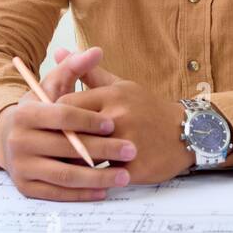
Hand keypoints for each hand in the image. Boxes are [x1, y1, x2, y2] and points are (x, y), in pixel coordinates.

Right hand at [0, 46, 138, 201]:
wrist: (10, 138)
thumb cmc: (42, 110)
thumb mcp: (54, 86)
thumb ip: (74, 68)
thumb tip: (96, 51)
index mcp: (26, 113)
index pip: (62, 116)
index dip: (89, 120)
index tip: (113, 124)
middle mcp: (18, 141)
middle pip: (67, 147)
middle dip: (103, 150)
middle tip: (131, 150)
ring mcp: (21, 167)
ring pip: (65, 175)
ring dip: (98, 178)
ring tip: (126, 176)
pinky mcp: (26, 188)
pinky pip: (58, 194)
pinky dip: (82, 194)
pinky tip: (105, 190)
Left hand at [55, 47, 194, 183]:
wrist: (186, 132)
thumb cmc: (147, 108)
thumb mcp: (121, 86)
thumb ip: (88, 72)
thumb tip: (58, 53)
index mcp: (113, 95)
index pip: (67, 104)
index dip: (52, 117)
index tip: (47, 125)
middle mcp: (119, 116)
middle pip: (72, 132)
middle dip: (58, 141)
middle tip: (46, 149)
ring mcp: (128, 142)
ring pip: (85, 157)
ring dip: (73, 162)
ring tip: (63, 165)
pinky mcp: (135, 167)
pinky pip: (104, 175)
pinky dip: (93, 178)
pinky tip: (86, 179)